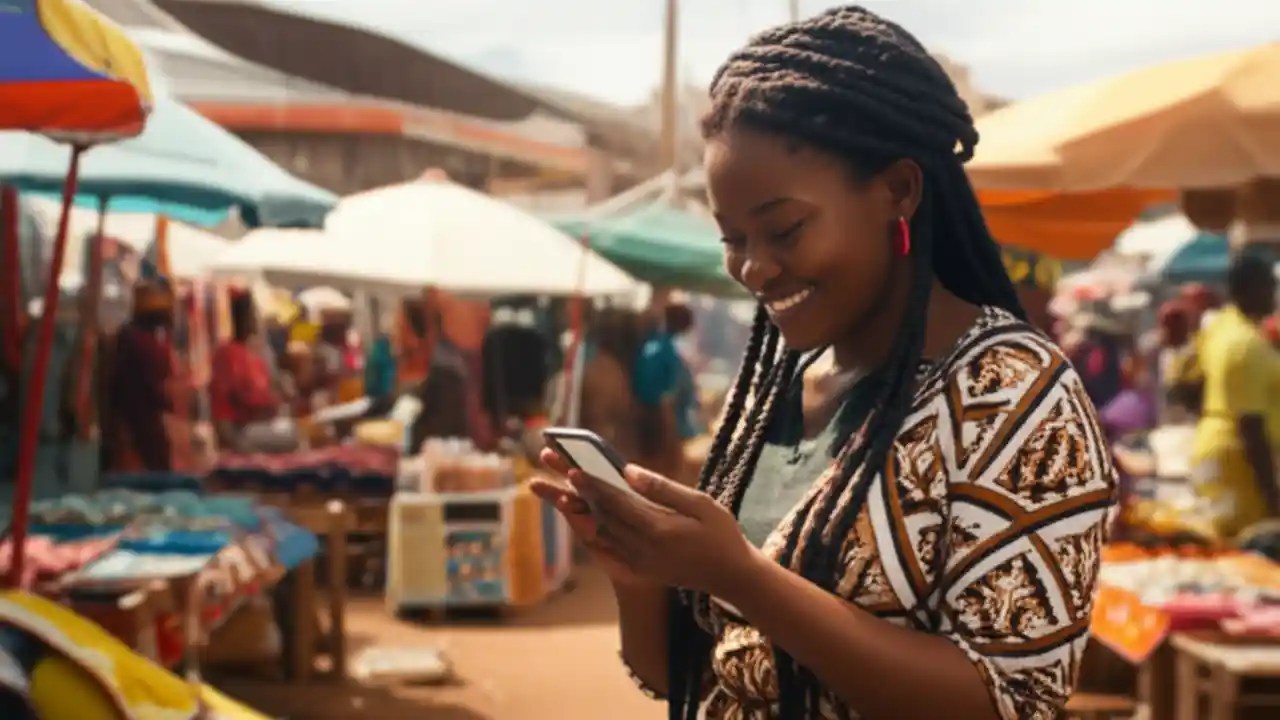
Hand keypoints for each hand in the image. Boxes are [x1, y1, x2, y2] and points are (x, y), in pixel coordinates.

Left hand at [532, 448, 762, 598]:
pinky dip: (597, 530)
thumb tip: (629, 471)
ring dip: (584, 512)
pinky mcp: (640, 569)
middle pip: (603, 518)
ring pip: (603, 533)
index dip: (592, 486)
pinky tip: (588, 516)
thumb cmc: (721, 534)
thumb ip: (663, 489)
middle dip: (579, 495)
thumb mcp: (701, 504)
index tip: (572, 470)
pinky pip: (611, 547)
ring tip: (564, 493)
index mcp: (658, 531)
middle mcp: (643, 550)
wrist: (730, 575)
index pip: (616, 504)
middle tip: (559, 476)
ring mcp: (640, 563)